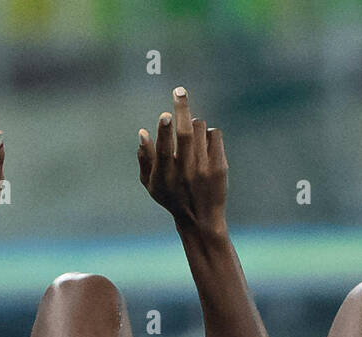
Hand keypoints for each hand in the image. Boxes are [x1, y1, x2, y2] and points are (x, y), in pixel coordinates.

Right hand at [138, 87, 227, 232]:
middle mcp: (186, 172)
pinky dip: (208, 133)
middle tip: (179, 91)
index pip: (165, 150)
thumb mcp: (151, 184)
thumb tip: (142, 133)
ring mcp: (205, 169)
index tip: (165, 115)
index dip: (164, 132)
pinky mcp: (220, 166)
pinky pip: (214, 135)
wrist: (201, 219)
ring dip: (193, 123)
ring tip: (191, 133)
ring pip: (200, 129)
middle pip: (186, 134)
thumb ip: (144, 159)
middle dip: (181, 109)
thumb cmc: (171, 197)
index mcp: (166, 176)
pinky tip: (204, 143)